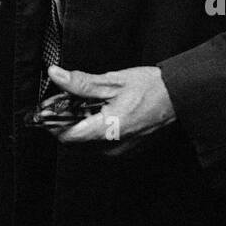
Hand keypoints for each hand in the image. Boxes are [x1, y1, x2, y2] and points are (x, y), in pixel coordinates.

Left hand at [43, 64, 175, 148]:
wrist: (178, 97)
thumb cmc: (150, 88)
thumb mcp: (112, 81)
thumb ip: (81, 82)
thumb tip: (56, 75)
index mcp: (107, 131)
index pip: (66, 136)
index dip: (53, 121)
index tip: (48, 106)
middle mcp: (111, 147)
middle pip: (73, 140)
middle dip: (64, 120)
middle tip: (65, 98)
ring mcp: (119, 151)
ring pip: (85, 143)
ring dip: (78, 124)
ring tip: (83, 102)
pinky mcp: (124, 149)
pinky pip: (98, 143)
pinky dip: (91, 128)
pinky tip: (98, 110)